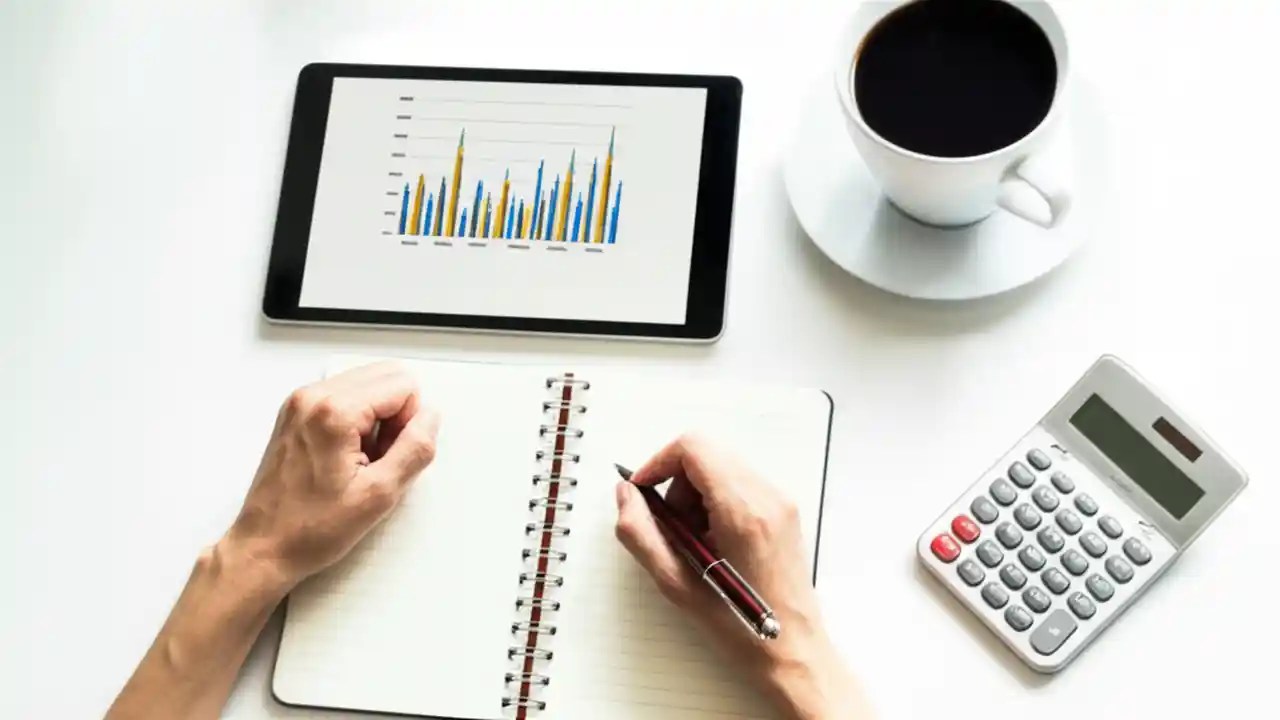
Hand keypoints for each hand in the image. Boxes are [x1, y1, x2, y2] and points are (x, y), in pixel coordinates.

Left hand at [224, 362, 440, 592]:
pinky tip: (346, 457)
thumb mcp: (380, 495)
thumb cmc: (312, 529)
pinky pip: (344, 397)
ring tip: (359, 462)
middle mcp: (312, 396)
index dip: (409, 423)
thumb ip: (415, 448)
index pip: (402, 385)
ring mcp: (300, 403)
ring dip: (376, 419)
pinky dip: (356, 422)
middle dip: (395, 415)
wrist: (264, 548)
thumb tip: (430, 417)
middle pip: (385, 377)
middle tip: (377, 459)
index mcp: (333, 411)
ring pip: (367, 385)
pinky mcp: (295, 413)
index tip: (388, 458)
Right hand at [614, 435, 870, 719]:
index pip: (694, 447)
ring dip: (696, 494)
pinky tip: (714, 543)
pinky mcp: (785, 511)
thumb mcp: (676, 584)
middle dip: (676, 483)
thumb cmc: (742, 628)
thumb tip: (626, 495)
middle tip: (672, 528)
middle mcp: (767, 497)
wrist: (793, 651)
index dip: (658, 462)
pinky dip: (716, 502)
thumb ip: (641, 533)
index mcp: (743, 511)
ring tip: (695, 542)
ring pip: (722, 466)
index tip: (643, 491)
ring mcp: (781, 502)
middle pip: (706, 453)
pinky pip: (740, 484)